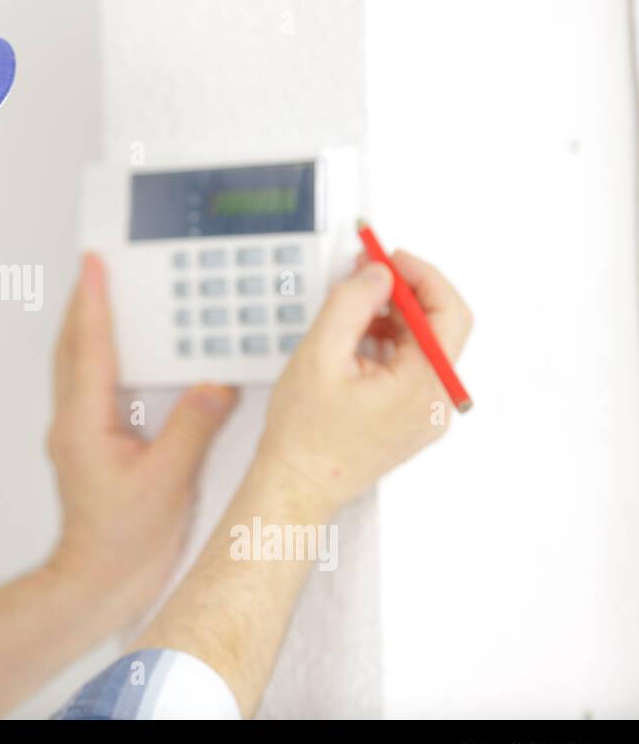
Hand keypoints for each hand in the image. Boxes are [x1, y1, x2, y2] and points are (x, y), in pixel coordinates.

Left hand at [46, 252, 237, 626]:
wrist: (97, 581)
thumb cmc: (122, 543)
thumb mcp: (168, 481)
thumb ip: (193, 428)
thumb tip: (213, 387)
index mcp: (84, 423)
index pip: (88, 348)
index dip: (93, 302)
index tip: (93, 265)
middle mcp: (72, 423)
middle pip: (72, 348)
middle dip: (83, 305)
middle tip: (95, 268)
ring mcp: (76, 435)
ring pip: (75, 367)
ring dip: (87, 330)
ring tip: (104, 300)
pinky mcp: (87, 446)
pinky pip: (88, 388)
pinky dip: (100, 360)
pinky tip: (122, 359)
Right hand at [257, 249, 473, 519]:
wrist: (296, 484)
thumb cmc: (305, 435)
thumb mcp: (319, 354)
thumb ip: (351, 304)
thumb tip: (377, 274)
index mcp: (423, 385)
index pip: (448, 312)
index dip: (420, 275)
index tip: (389, 258)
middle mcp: (435, 402)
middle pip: (439, 327)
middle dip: (404, 293)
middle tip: (368, 273)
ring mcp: (425, 414)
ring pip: (423, 347)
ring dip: (394, 319)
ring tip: (353, 310)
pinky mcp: (410, 420)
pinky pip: (410, 369)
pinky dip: (388, 345)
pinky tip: (356, 341)